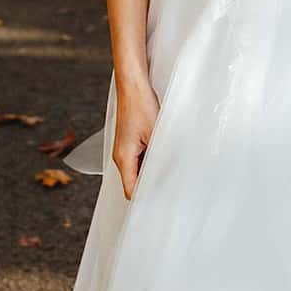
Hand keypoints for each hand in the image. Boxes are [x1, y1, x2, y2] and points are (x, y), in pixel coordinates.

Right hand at [113, 77, 159, 198]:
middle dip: (150, 188)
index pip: (131, 190)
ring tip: (169, 176)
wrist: (132, 85)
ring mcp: (125, 149)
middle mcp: (120, 156)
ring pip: (138, 171)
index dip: (144, 200)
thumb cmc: (140, 105)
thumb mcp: (156, 133)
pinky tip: (164, 159)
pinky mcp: (130, 142)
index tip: (160, 206)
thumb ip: (161, 156)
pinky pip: (140, 160)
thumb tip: (169, 174)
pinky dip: (150, 162)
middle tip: (170, 193)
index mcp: (123, 158)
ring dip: (151, 174)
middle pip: (134, 183)